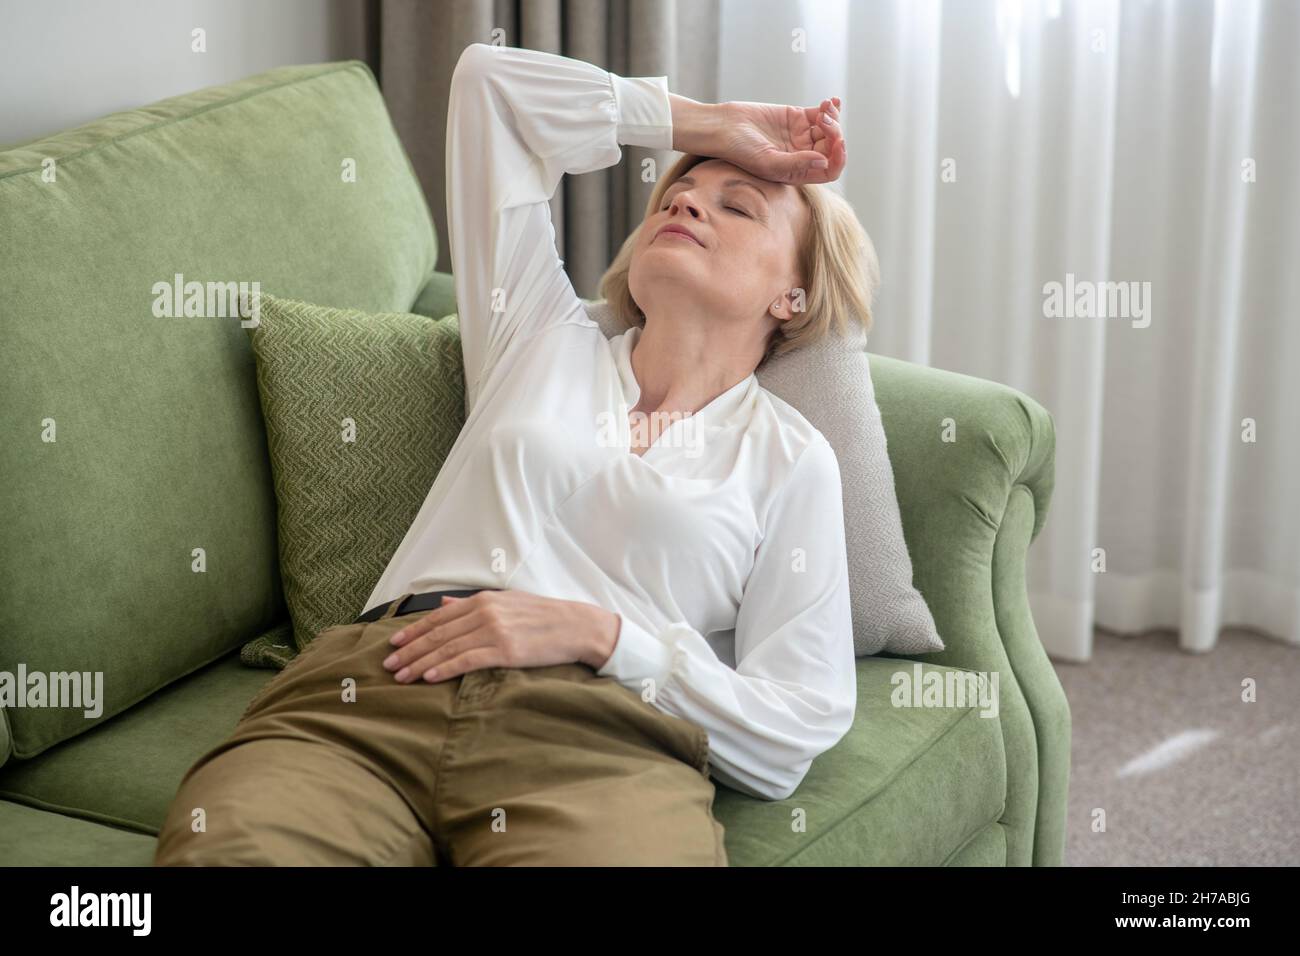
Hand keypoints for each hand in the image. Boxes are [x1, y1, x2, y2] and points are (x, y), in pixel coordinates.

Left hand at [380, 589, 619, 682]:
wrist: (576, 626)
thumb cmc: (544, 616)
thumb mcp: (507, 602)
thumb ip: (473, 603)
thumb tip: (444, 602)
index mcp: (483, 600)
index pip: (439, 617)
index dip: (414, 631)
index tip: (395, 643)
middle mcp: (485, 612)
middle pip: (438, 633)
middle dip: (410, 650)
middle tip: (389, 665)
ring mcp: (494, 631)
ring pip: (448, 648)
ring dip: (421, 663)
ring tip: (402, 676)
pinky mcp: (505, 650)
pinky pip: (467, 661)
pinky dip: (445, 669)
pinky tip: (429, 677)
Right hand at [718, 95, 845, 184]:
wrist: (724, 127)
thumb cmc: (740, 151)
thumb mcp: (768, 162)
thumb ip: (796, 164)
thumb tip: (824, 161)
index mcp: (798, 172)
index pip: (829, 170)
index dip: (838, 158)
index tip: (839, 143)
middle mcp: (802, 156)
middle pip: (831, 148)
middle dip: (834, 133)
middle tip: (824, 121)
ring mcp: (801, 137)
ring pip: (829, 129)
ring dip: (833, 119)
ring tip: (824, 109)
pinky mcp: (797, 118)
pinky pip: (821, 114)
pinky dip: (829, 108)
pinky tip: (831, 102)